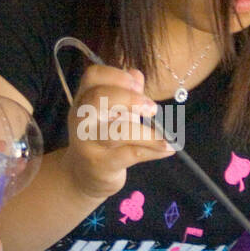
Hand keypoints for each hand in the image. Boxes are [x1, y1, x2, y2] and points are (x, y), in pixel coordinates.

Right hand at [60, 63, 173, 199]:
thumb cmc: (101, 138)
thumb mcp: (110, 113)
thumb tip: (136, 74)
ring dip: (147, 133)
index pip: (93, 76)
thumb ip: (125, 93)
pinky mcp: (101, 164)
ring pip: (116, 131)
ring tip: (167, 137)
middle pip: (98, 99)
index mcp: (83, 99)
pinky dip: (152, 150)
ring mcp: (88, 143)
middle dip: (129, 99)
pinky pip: (130, 154)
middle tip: (152, 108)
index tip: (136, 84)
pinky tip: (168, 149)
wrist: (82, 176)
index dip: (116, 75)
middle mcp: (81, 118)